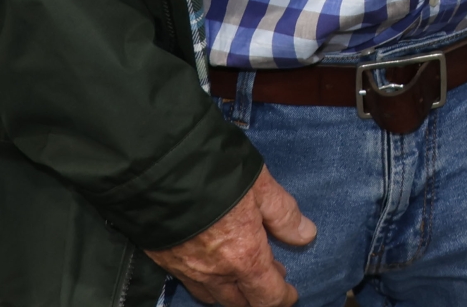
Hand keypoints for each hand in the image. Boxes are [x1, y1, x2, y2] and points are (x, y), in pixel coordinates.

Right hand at [146, 168, 316, 306]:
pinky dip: (206, 282)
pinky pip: (190, 284)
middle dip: (257, 296)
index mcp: (244, 257)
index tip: (291, 294)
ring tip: (243, 275)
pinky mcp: (166, 261)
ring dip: (232, 291)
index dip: (283, 298)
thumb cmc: (217, 174)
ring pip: (213, 296)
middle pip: (240, 302)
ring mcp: (187, 270)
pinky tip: (211, 266)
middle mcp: (215, 273)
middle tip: (271, 278)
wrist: (159, 172)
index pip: (267, 296)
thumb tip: (307, 235)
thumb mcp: (261, 186)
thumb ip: (283, 214)